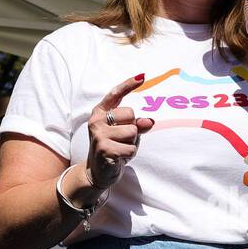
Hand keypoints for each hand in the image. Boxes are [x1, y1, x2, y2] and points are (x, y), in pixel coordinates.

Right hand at [87, 74, 155, 189]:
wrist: (98, 172)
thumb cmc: (114, 147)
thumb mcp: (125, 133)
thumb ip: (137, 124)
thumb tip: (150, 121)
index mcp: (100, 112)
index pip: (115, 94)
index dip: (129, 85)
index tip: (142, 76)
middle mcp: (96, 121)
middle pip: (130, 114)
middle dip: (133, 128)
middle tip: (122, 139)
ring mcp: (99, 135)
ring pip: (133, 132)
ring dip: (132, 143)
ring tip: (121, 149)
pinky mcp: (104, 149)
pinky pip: (131, 148)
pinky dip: (130, 154)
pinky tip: (119, 157)